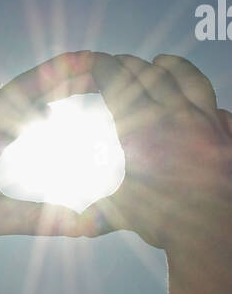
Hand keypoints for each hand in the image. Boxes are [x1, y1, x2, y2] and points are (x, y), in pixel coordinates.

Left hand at [0, 51, 96, 256]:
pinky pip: (7, 125)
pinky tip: (43, 123)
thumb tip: (84, 225)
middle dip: (56, 81)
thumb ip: (37, 219)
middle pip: (21, 94)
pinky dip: (29, 118)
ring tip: (74, 87)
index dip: (54, 74)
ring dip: (43, 97)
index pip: (21, 90)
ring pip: (13, 108)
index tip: (83, 58)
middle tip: (91, 69)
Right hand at [81, 53, 231, 254]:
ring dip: (171, 66)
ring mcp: (208, 122)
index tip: (93, 61)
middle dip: (130, 64)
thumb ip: (97, 212)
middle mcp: (175, 114)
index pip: (117, 80)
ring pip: (189, 79)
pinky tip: (207, 108)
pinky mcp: (230, 137)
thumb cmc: (164, 220)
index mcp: (141, 125)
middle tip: (117, 63)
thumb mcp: (122, 213)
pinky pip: (221, 111)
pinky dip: (208, 104)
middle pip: (149, 73)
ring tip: (161, 62)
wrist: (215, 232)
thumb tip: (76, 224)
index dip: (102, 66)